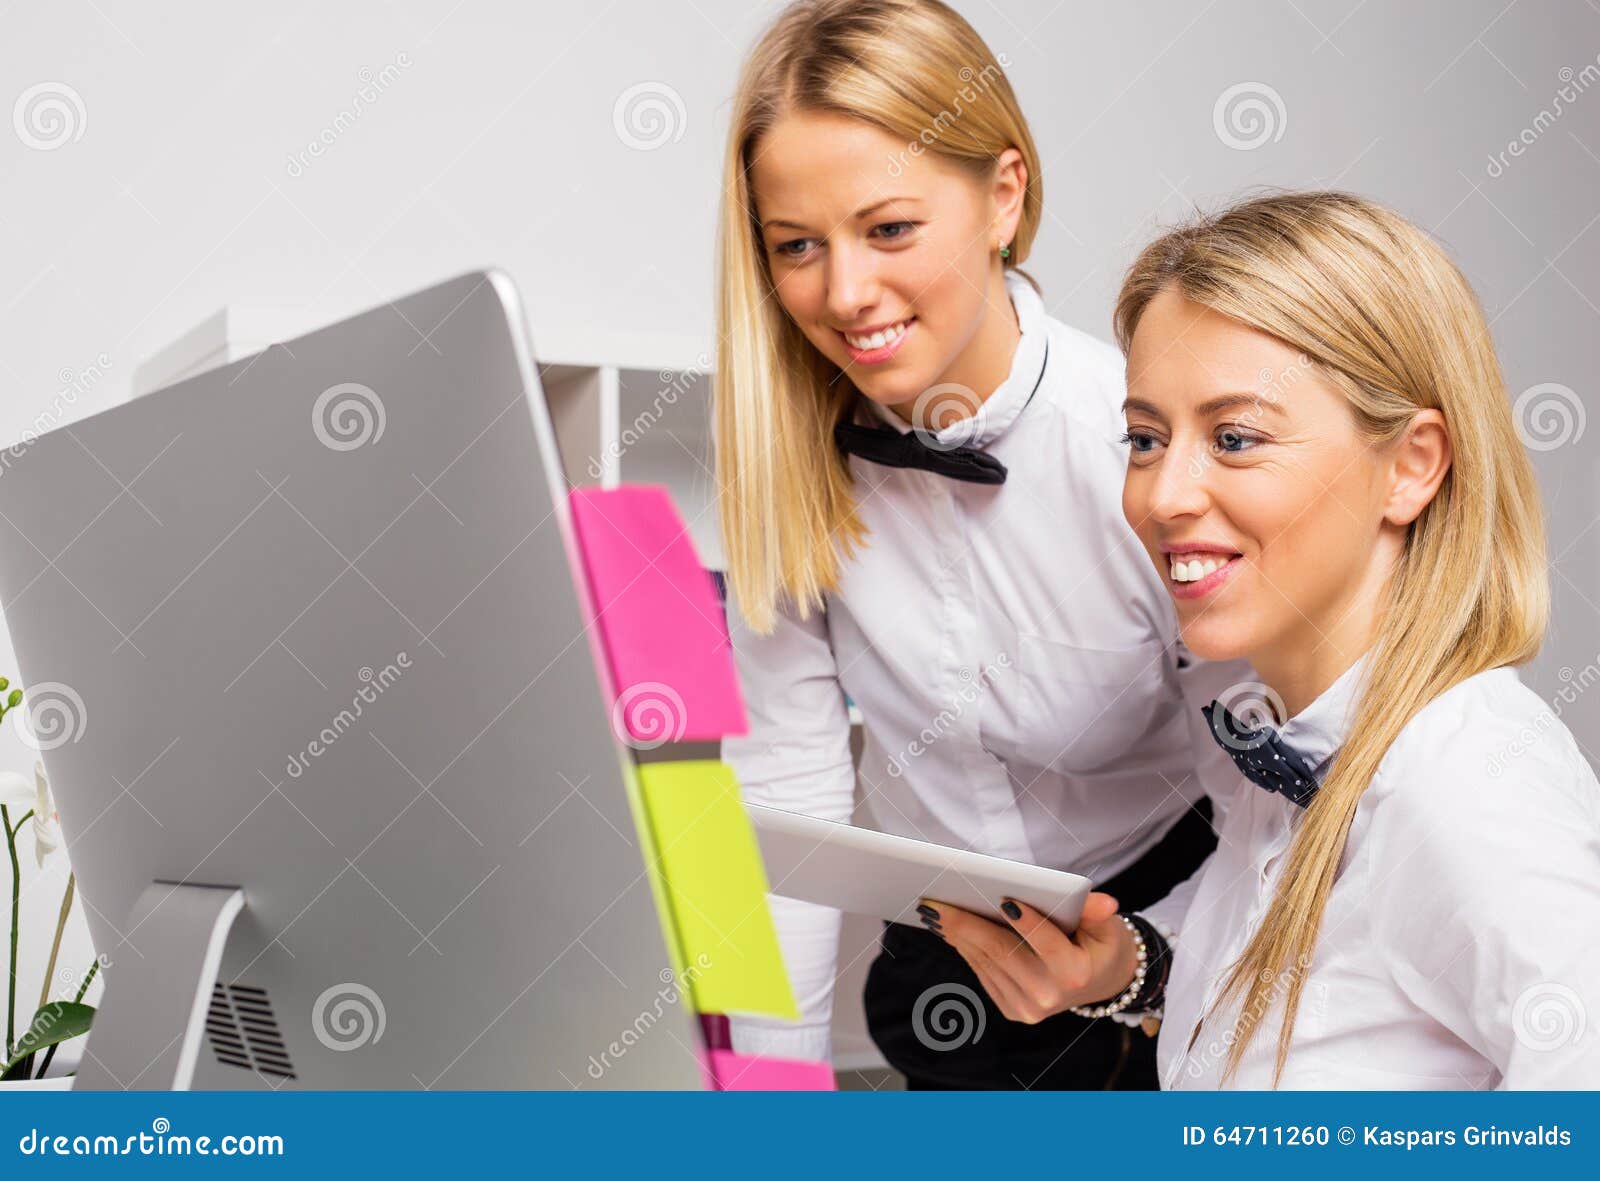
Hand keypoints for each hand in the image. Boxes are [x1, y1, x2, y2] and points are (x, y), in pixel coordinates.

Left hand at [922, 892, 1136, 1023]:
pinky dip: (964, 947)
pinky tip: (948, 928)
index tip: (1004, 897)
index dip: (1026, 922)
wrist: (1101, 981)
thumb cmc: (1101, 943)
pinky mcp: (1011, 1010)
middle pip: (1002, 952)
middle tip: (937, 902)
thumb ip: (1096, 912)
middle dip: (966, 925)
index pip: (1045, 943)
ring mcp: (1027, 1008)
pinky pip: (982, 972)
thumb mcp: (1105, 925)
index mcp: (1074, 974)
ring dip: (956, 935)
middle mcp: (1048, 996)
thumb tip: (1105, 901)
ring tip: (933, 910)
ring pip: (985, 961)